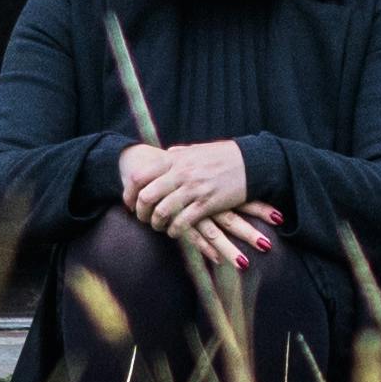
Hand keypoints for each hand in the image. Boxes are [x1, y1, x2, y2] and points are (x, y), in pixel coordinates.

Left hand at [120, 136, 273, 261]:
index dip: (130, 192)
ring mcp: (194, 189)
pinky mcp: (207, 204)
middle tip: (142, 218)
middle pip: (146, 196)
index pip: (140, 176)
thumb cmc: (222, 155)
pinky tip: (174, 231)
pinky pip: (182, 222)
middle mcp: (181, 174)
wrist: (251, 162)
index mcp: (175, 159)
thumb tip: (165, 155)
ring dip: (156, 223)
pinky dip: (174, 230)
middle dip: (140, 212)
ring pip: (162, 211)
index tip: (129, 203)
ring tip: (158, 226)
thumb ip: (178, 154)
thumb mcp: (196, 149)